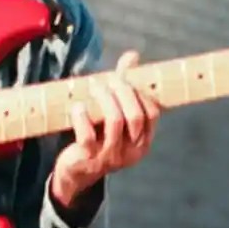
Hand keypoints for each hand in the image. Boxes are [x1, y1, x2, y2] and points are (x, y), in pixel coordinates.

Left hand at [50, 50, 160, 206]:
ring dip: (104, 99)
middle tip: (109, 80)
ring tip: (94, 87)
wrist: (76, 171)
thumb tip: (133, 56)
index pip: (152, 113)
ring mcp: (110, 156)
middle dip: (123, 92)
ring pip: (114, 121)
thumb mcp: (115, 114)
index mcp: (143, 141)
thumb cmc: (99, 136)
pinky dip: (82, 116)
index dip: (140, 92)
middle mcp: (131, 151)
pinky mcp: (88, 158)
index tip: (126, 78)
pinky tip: (78, 105)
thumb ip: (125, 86)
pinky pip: (87, 134)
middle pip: (135, 116)